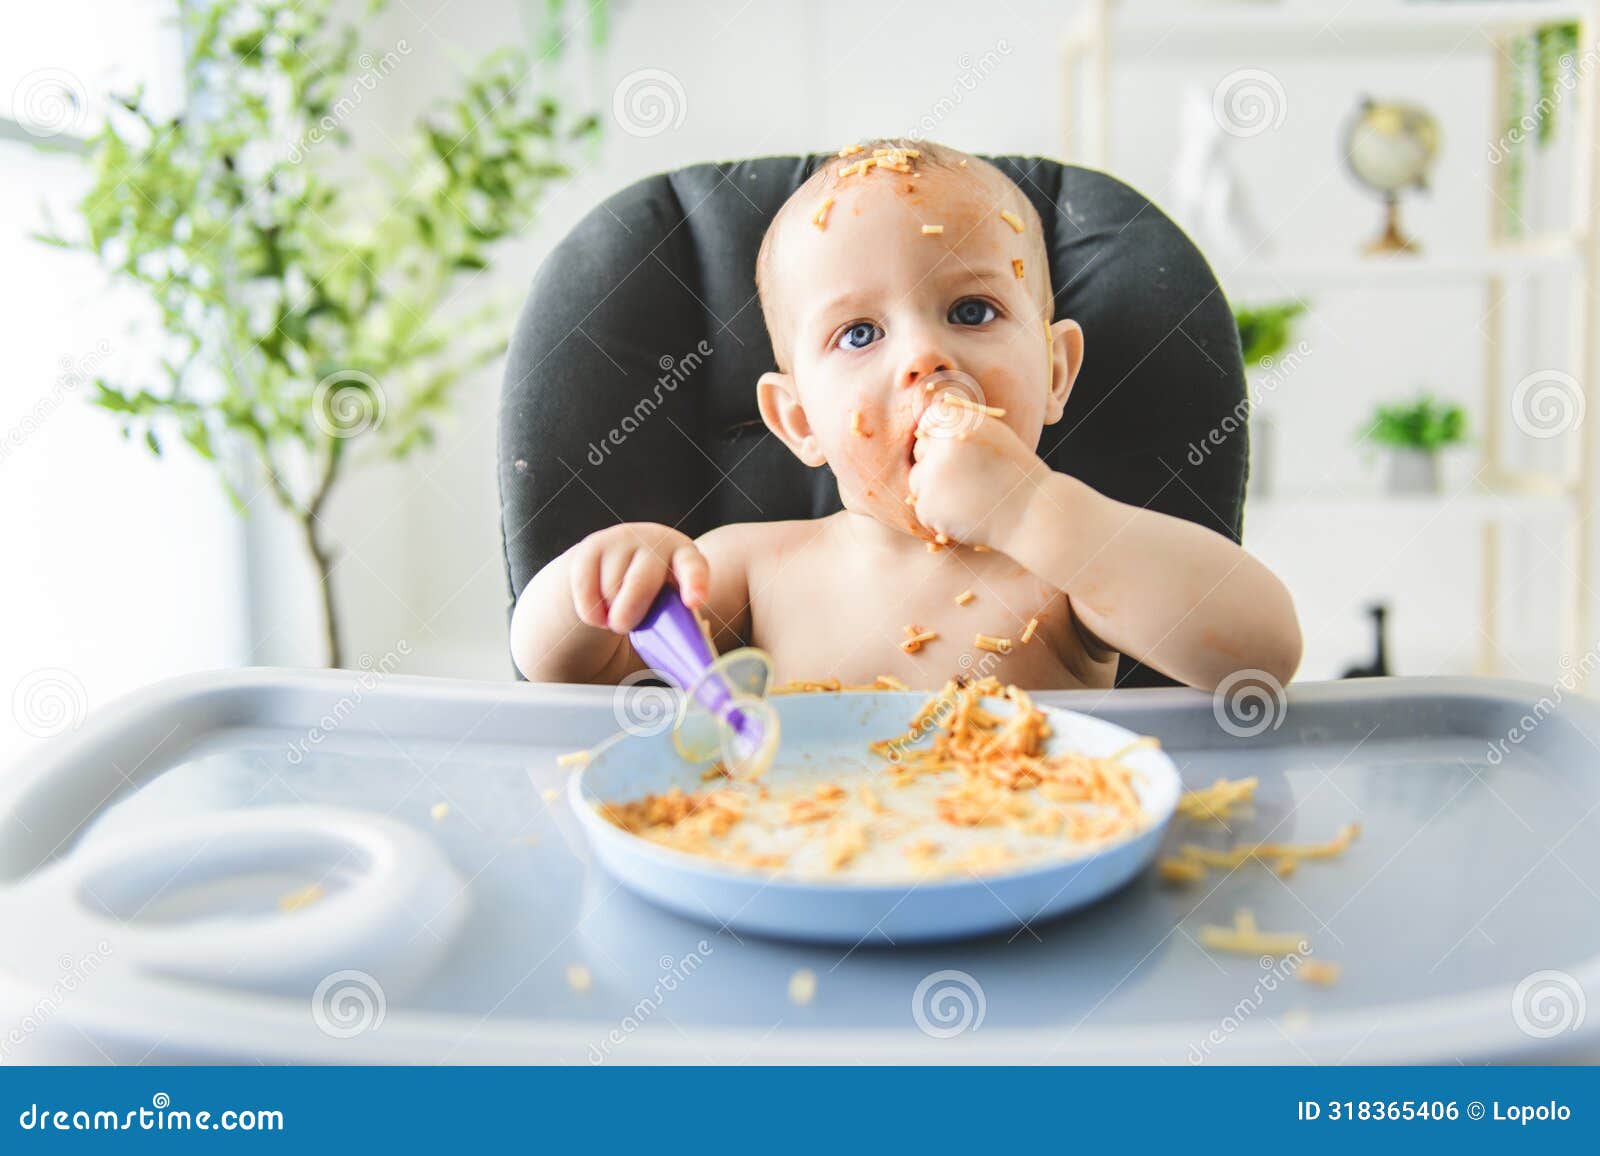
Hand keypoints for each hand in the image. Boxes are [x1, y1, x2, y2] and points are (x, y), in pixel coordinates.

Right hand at [568, 523, 709, 632]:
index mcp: (686, 556)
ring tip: (617, 611)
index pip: (694, 567)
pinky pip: (585, 588)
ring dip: (609, 614)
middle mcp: (656, 541)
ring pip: (610, 589)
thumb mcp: (672, 602)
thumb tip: (695, 637)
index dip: (694, 584)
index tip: (693, 602)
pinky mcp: (593, 545)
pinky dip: (590, 611)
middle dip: (629, 614)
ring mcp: (623, 539)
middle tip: (624, 627)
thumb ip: (684, 621)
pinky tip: (599, 611)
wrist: (617, 564)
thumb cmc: (654, 593)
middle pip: (640, 584)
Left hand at [909, 400, 1048, 551]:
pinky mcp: (927, 507)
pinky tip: (966, 515)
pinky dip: (939, 515)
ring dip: (935, 490)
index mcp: (959, 422)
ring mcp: (932, 478)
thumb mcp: (993, 434)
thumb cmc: (1015, 473)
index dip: (941, 437)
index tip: (957, 452)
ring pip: (918, 481)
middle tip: (968, 478)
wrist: (1031, 515)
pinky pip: (923, 508)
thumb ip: (961, 425)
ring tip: (970, 497)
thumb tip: (923, 426)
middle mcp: (941, 446)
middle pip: (920, 451)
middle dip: (936, 463)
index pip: (929, 421)